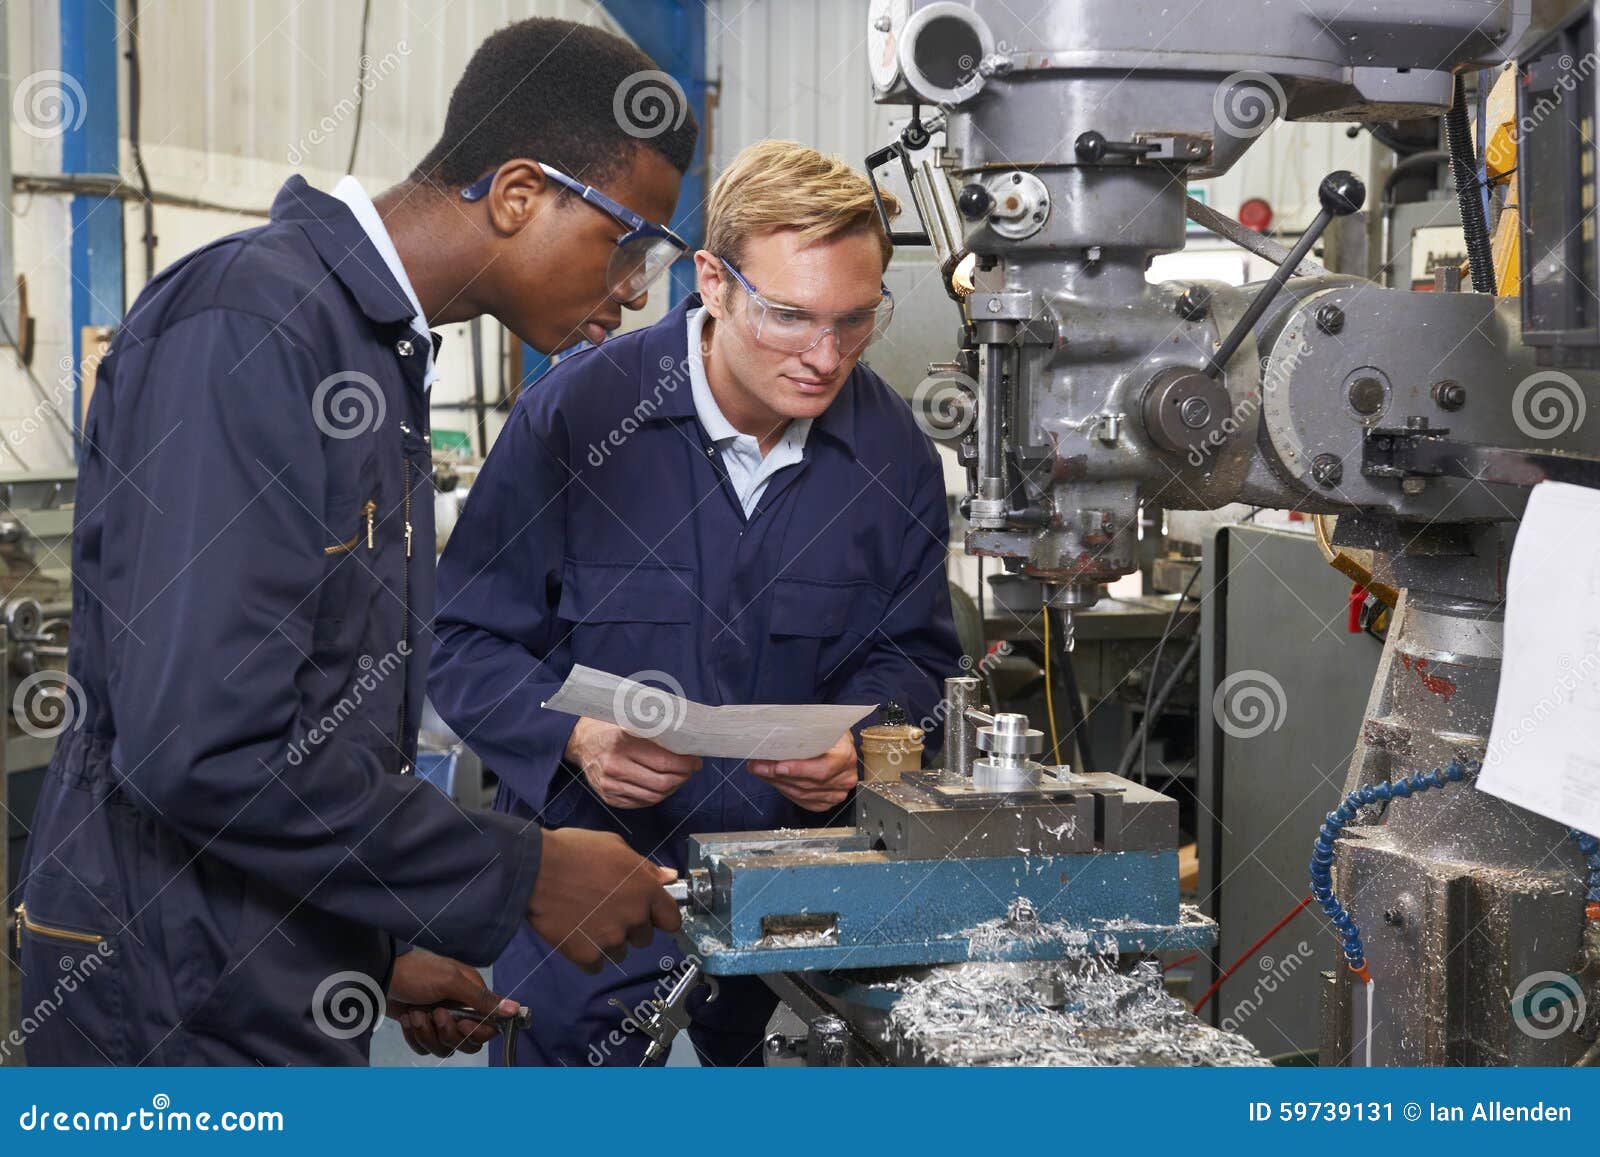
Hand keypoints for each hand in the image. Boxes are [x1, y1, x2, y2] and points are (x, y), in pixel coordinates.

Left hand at [385, 947, 518, 1056]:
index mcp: (472, 996)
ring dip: (427, 1033)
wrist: (382, 976)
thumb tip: (516, 1009)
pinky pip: (425, 1047)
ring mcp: (440, 1021)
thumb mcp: (452, 982)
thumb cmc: (419, 973)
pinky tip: (407, 1018)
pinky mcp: (422, 1029)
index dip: (476, 1031)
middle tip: (435, 1014)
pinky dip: (414, 1036)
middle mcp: (460, 1011)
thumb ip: (483, 999)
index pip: (489, 1028)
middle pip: (467, 1043)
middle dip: (448, 1033)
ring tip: (415, 1014)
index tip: (461, 1022)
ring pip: (445, 1047)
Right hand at [528, 826, 681, 972]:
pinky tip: (574, 935)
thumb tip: (669, 878)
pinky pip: (596, 964)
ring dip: (608, 942)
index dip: (660, 917)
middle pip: (644, 937)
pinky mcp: (588, 955)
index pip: (671, 919)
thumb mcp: (616, 847)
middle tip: (606, 911)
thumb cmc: (575, 850)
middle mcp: (635, 918)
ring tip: (586, 921)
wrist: (534, 870)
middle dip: (630, 927)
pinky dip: (587, 954)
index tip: (649, 915)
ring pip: (620, 952)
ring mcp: (612, 939)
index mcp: (647, 890)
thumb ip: (645, 867)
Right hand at [567, 717, 701, 807]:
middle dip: (682, 777)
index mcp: (622, 742)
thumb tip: (687, 740)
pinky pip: (642, 802)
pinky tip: (662, 785)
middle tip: (690, 769)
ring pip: (654, 796)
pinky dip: (657, 795)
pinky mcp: (609, 798)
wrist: (581, 742)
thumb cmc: (611, 727)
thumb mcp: (630, 720)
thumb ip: (655, 730)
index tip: (696, 760)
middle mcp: (615, 765)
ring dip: (672, 787)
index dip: (685, 764)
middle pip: (662, 782)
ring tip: (679, 776)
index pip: (664, 761)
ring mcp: (610, 785)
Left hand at [749, 731, 858, 811]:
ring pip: (802, 794)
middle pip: (807, 783)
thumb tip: (774, 737)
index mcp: (845, 755)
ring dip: (778, 783)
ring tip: (760, 772)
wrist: (840, 743)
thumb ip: (803, 733)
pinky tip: (774, 781)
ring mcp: (838, 792)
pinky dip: (786, 792)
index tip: (777, 766)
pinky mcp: (828, 802)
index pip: (822, 769)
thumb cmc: (828, 732)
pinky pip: (804, 802)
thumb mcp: (821, 725)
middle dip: (778, 775)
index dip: (799, 770)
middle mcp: (845, 777)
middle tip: (757, 766)